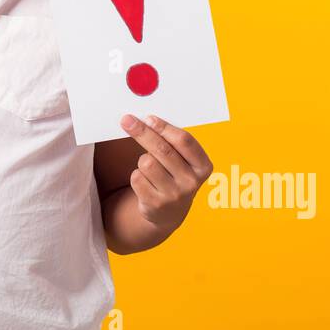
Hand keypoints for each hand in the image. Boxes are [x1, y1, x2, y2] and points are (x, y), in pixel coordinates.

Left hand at [117, 114, 212, 228]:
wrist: (170, 211)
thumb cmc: (175, 175)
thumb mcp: (182, 160)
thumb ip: (171, 141)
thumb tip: (146, 121)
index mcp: (203, 166)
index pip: (184, 140)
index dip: (164, 127)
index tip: (148, 118)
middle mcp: (191, 182)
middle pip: (163, 149)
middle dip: (143, 132)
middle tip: (127, 121)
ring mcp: (174, 195)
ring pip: (147, 163)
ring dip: (143, 160)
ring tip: (150, 167)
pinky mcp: (156, 204)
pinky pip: (137, 177)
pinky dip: (137, 175)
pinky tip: (146, 181)